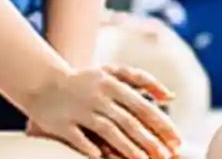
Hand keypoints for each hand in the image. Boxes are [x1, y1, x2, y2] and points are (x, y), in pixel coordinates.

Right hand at [25, 65, 181, 158]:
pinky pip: (78, 138)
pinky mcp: (61, 123)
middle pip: (128, 121)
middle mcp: (98, 96)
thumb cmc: (88, 80)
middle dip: (149, 140)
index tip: (176, 140)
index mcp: (114, 84)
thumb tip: (171, 97)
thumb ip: (144, 81)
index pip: (143, 107)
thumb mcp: (115, 72)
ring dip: (126, 146)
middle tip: (165, 156)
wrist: (45, 82)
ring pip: (107, 130)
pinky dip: (89, 147)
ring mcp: (79, 109)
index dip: (161, 124)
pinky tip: (101, 157)